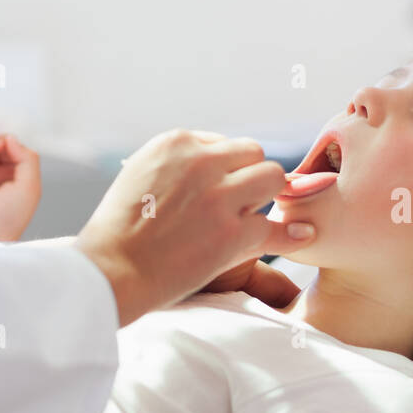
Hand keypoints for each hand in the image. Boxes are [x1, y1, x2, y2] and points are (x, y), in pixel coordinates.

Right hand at [74, 128, 287, 325]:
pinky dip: (290, 234)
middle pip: (253, 154)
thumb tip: (213, 161)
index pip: (223, 144)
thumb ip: (177, 163)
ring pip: (272, 178)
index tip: (218, 190)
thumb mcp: (140, 174)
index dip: (224, 169)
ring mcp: (219, 197)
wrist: (110, 270)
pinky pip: (276, 226)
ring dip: (265, 199)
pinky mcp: (233, 234)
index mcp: (176, 142)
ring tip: (250, 219)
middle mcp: (200, 162)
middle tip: (237, 205)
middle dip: (249, 177)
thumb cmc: (118, 230)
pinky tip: (302, 235)